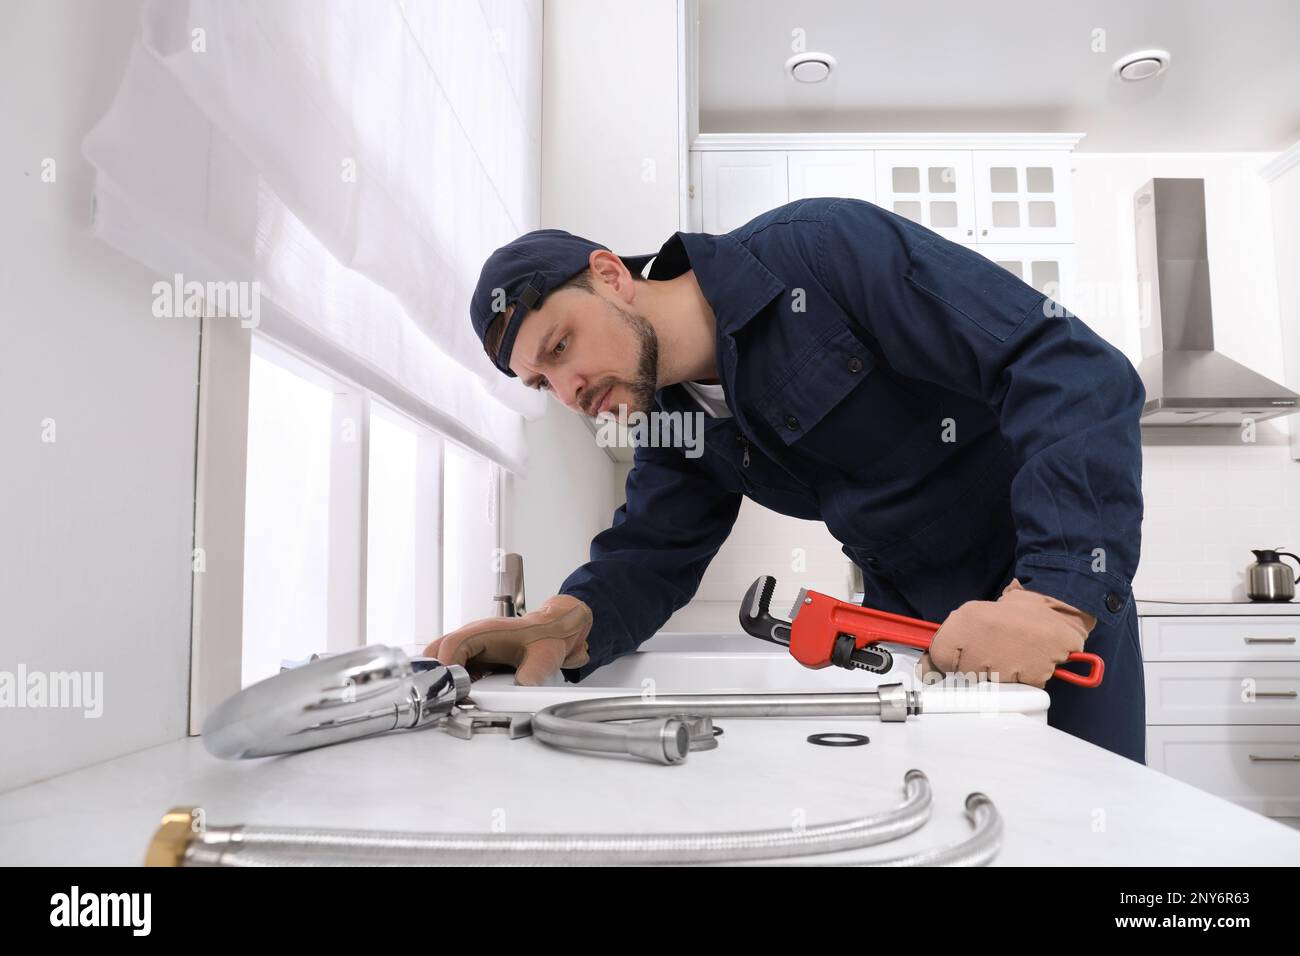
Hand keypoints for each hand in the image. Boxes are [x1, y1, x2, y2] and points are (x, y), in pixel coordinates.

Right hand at [423, 595, 592, 685]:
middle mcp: (473, 636)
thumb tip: (521, 690)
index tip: (450, 689)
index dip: (446, 668)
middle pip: (436, 651)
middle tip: (448, 696)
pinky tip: (463, 695)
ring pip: (440, 659)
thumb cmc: (546, 638)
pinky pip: (452, 666)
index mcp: (484, 631)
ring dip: (443, 678)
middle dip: (436, 675)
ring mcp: (471, 645)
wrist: (553, 631)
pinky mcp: (473, 655)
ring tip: (454, 698)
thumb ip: (532, 675)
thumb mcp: (543, 658)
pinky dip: (452, 681)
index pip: (451, 645)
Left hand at [916, 579, 1095, 686]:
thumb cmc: (1005, 618)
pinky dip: (1016, 682)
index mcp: (962, 625)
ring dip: (995, 676)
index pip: (939, 659)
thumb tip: (924, 671)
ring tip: (1007, 655)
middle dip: (974, 667)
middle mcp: (980, 646)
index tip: (961, 653)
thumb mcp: (968, 618)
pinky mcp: (1027, 680)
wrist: (1048, 616)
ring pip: (987, 686)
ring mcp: (1004, 666)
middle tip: (990, 650)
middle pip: (963, 675)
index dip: (949, 659)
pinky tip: (1021, 663)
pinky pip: (1013, 692)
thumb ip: (943, 644)